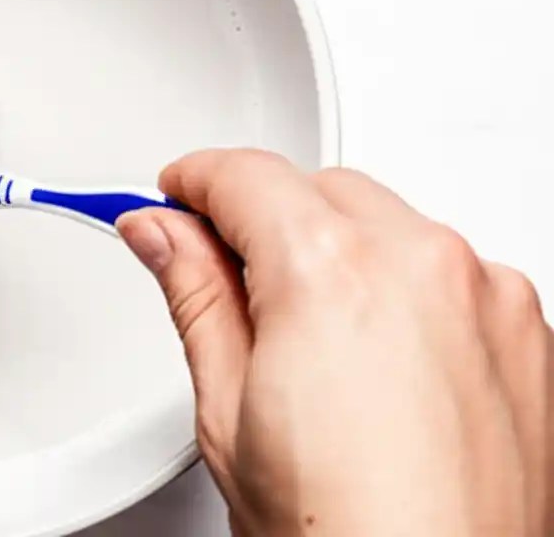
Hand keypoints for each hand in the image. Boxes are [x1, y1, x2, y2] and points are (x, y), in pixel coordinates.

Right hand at [117, 150, 549, 535]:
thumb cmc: (342, 533)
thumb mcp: (229, 410)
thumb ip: (194, 294)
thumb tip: (160, 234)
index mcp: (331, 274)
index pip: (244, 177)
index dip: (192, 184)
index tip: (172, 199)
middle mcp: (424, 265)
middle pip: (317, 189)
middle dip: (263, 216)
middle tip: (221, 275)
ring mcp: (488, 297)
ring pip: (388, 223)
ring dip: (337, 247)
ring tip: (303, 335)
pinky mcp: (528, 334)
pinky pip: (449, 270)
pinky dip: (403, 286)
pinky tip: (372, 358)